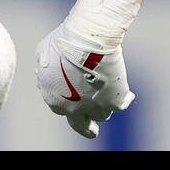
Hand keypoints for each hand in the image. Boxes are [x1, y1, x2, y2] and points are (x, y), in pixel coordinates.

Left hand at [35, 21, 134, 138]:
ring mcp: (94, 107)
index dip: (69, 101)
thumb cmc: (63, 43)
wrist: (86, 40)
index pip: (62, 108)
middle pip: (82, 127)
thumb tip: (46, 76)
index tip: (76, 96)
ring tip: (108, 92)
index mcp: (54, 99)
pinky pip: (121, 104)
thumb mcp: (43, 55)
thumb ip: (45, 72)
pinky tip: (127, 93)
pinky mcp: (113, 102)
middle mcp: (72, 109)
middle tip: (93, 128)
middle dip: (87, 128)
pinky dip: (123, 98)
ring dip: (104, 105)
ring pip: (102, 114)